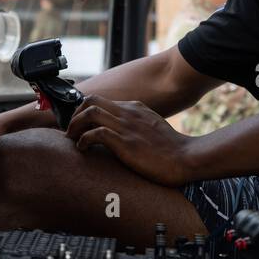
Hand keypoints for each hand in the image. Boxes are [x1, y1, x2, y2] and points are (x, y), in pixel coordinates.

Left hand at [65, 95, 195, 186]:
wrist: (187, 158)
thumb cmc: (171, 149)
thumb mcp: (153, 128)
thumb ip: (137, 125)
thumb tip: (122, 133)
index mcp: (135, 108)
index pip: (102, 101)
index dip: (85, 112)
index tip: (79, 125)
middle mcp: (128, 112)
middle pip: (91, 100)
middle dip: (75, 114)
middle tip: (72, 131)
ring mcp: (127, 126)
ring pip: (90, 113)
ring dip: (75, 125)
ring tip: (73, 138)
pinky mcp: (126, 142)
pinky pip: (96, 133)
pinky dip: (84, 140)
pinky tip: (83, 149)